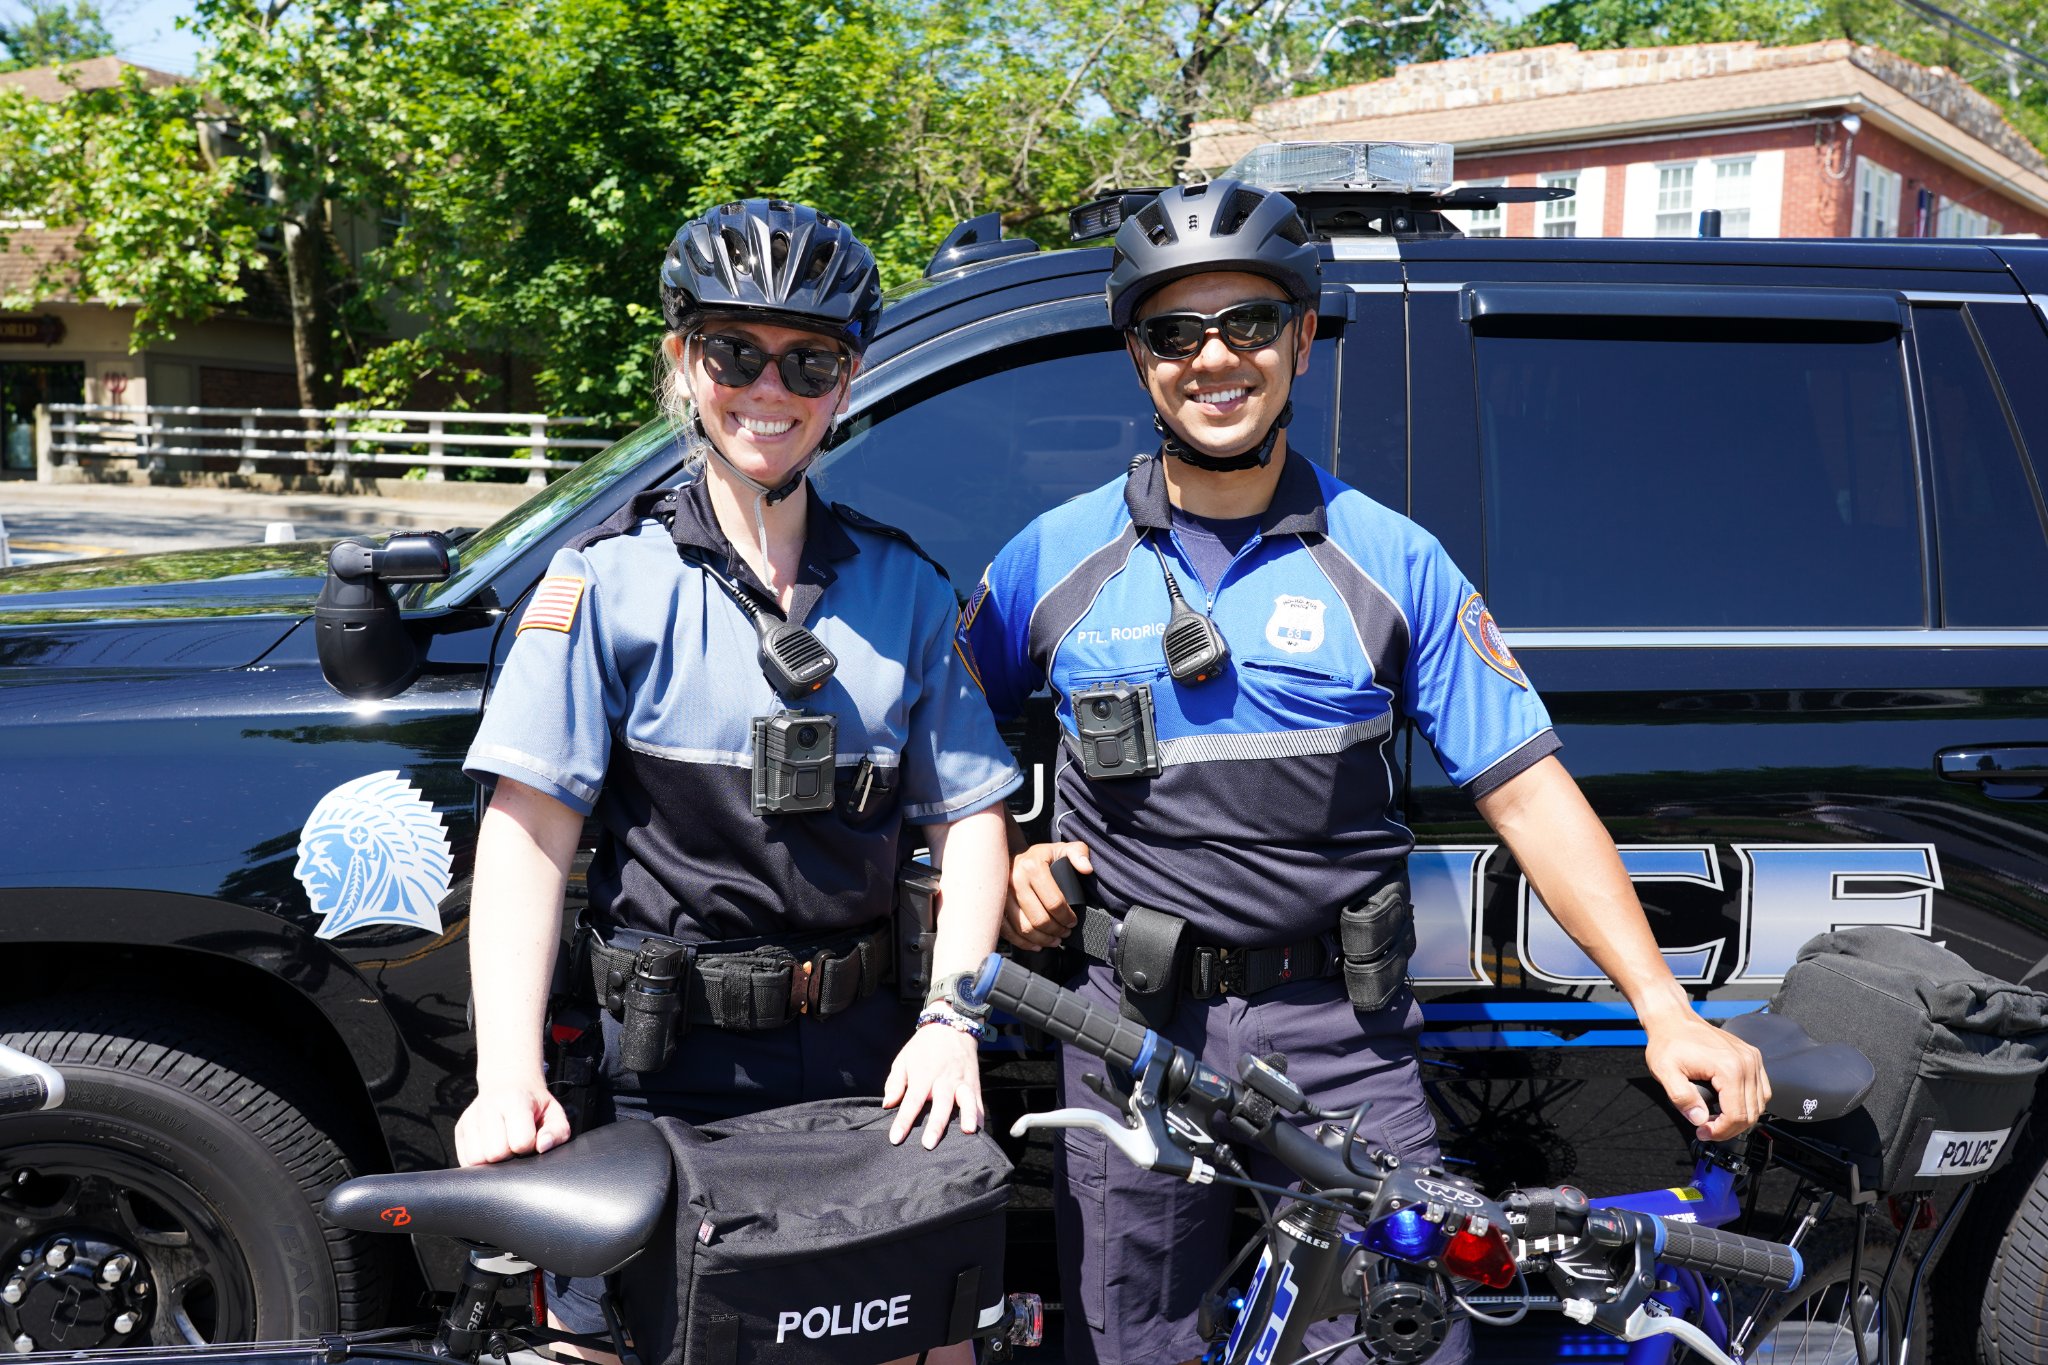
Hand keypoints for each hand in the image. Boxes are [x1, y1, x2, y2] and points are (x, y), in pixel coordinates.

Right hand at [455, 1078, 571, 1165]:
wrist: (509, 1082)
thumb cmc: (534, 1103)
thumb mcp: (554, 1113)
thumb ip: (557, 1131)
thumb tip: (542, 1146)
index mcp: (514, 1101)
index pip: (520, 1142)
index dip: (529, 1146)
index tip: (530, 1137)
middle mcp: (487, 1107)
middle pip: (495, 1154)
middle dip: (509, 1155)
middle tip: (515, 1144)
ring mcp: (469, 1118)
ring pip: (476, 1160)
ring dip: (492, 1161)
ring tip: (503, 1146)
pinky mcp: (459, 1129)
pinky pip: (464, 1160)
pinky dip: (479, 1162)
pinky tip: (490, 1149)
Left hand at [883, 1021, 982, 1148]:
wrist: (951, 1025)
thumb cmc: (924, 1046)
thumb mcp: (903, 1059)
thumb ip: (895, 1083)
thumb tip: (887, 1104)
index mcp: (923, 1074)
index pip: (912, 1101)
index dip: (904, 1120)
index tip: (896, 1138)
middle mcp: (944, 1079)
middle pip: (941, 1104)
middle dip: (936, 1125)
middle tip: (929, 1144)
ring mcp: (962, 1081)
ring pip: (966, 1101)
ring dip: (967, 1116)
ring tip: (967, 1132)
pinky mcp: (974, 1083)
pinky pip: (978, 1101)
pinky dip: (979, 1115)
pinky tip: (978, 1129)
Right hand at [1004, 840, 1089, 949]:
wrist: (1010, 855)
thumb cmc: (1041, 856)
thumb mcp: (1062, 848)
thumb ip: (1079, 853)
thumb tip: (1087, 869)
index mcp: (1033, 867)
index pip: (1054, 902)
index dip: (1067, 917)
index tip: (1073, 921)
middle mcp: (1015, 881)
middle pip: (1039, 918)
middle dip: (1056, 930)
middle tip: (1065, 932)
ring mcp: (1002, 895)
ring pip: (1024, 928)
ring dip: (1043, 939)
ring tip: (1055, 940)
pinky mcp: (995, 906)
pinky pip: (1008, 931)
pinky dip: (1023, 942)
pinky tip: (1037, 944)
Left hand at [1644, 1014, 1769, 1141]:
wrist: (1674, 1020)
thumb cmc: (1669, 1041)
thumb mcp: (1665, 1071)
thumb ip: (1682, 1098)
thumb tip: (1699, 1119)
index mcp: (1729, 1067)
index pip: (1737, 1115)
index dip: (1720, 1131)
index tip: (1703, 1132)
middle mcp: (1746, 1062)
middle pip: (1751, 1113)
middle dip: (1729, 1128)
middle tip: (1707, 1128)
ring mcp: (1752, 1058)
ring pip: (1759, 1104)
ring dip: (1740, 1117)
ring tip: (1716, 1118)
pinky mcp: (1752, 1057)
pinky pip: (1760, 1090)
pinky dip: (1748, 1103)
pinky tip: (1727, 1104)